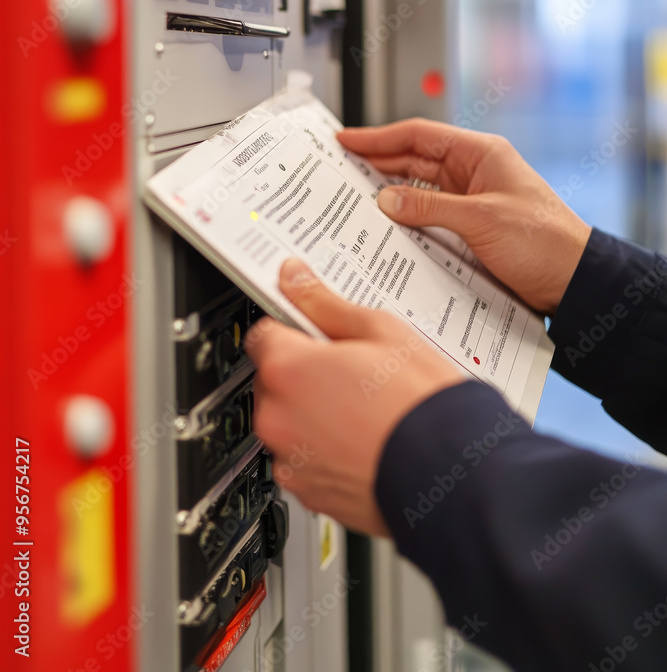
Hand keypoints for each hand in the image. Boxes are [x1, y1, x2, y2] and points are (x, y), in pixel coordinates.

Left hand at [245, 257, 463, 535]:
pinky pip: (306, 459)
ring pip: (291, 421)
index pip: (265, 333)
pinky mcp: (309, 493)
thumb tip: (294, 277)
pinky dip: (326, 450)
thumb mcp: (381, 331)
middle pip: (276, 379)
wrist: (452, 474)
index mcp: (288, 370)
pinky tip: (365, 439)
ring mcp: (291, 460)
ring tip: (367, 408)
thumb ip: (325, 303)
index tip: (315, 331)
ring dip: (315, 413)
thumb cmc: (420, 405)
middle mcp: (277, 418)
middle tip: (354, 370)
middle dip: (306, 372)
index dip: (295, 328)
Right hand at [338, 120, 590, 315]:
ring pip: (419, 189)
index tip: (347, 139)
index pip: (419, 136)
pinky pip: (430, 215)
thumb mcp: (481, 220)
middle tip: (339, 167)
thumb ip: (429, 207)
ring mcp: (472, 199)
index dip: (379, 137)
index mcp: (481, 154)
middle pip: (415, 160)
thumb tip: (387, 199)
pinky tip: (386, 224)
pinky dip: (407, 217)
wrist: (574, 282)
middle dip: (377, 163)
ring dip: (389, 192)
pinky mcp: (471, 226)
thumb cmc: (545, 242)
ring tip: (353, 195)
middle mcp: (475, 172)